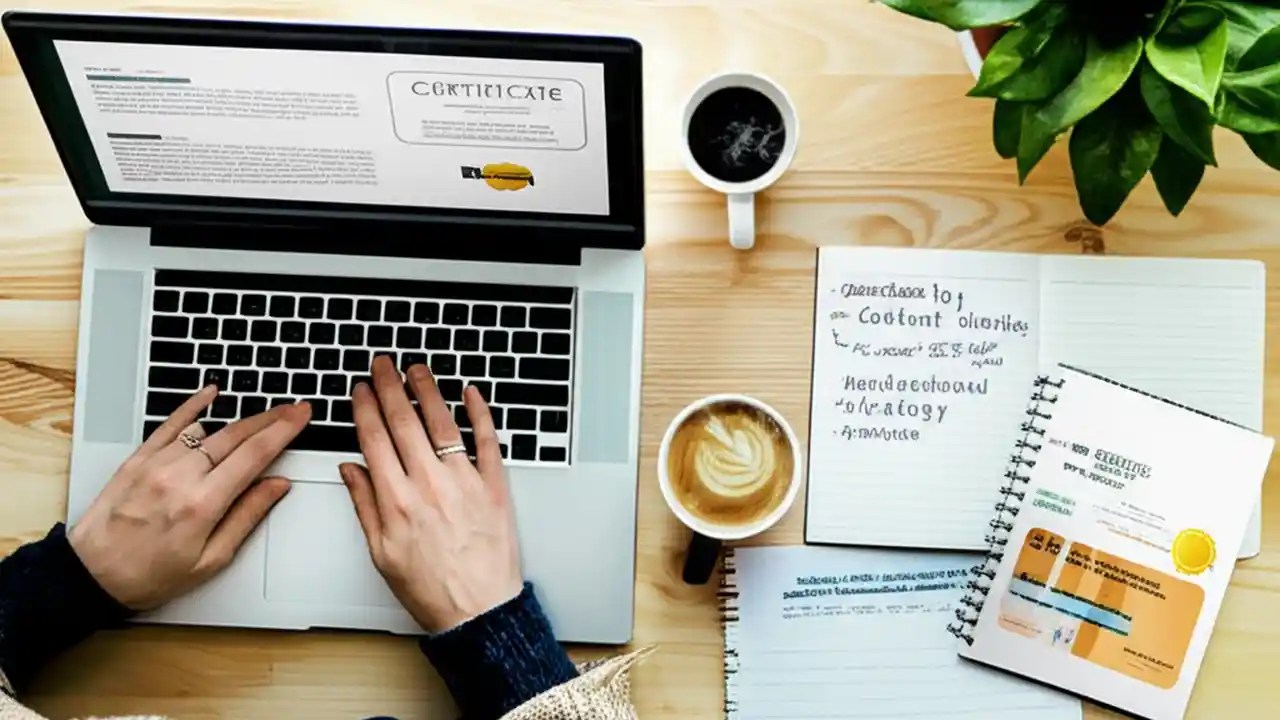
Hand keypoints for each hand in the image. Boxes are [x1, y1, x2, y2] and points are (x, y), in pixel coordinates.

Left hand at [69, 387, 310, 609]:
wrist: (92, 576)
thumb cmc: (150, 576)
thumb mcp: (211, 560)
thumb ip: (247, 517)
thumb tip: (277, 486)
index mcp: (202, 505)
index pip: (254, 456)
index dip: (283, 431)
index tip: (301, 416)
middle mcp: (179, 478)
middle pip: (236, 436)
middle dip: (270, 419)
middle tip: (294, 408)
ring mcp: (156, 464)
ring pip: (208, 430)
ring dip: (240, 419)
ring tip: (264, 413)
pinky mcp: (137, 460)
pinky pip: (170, 424)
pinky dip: (193, 406)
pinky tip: (211, 394)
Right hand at [341, 356, 521, 632]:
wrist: (477, 610)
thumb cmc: (430, 588)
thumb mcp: (381, 552)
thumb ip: (364, 506)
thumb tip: (352, 471)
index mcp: (396, 500)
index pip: (374, 439)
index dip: (364, 409)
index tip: (359, 389)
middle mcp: (429, 484)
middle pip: (404, 422)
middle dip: (389, 387)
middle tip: (382, 364)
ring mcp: (464, 481)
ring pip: (442, 423)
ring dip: (427, 391)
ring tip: (417, 370)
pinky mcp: (494, 486)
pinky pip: (487, 441)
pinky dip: (480, 413)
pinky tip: (471, 393)